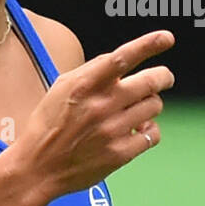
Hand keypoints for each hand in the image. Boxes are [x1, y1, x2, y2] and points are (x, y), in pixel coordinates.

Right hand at [8, 30, 175, 199]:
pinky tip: (138, 129)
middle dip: (164, 77)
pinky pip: (153, 135)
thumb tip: (122, 59)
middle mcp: (101, 105)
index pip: (122, 57)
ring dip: (151, 104)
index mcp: (85, 85)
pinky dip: (150, 130)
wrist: (38, 167)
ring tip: (138, 109)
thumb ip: (92, 70)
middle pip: (151, 82)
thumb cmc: (49, 124)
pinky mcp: (120, 154)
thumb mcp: (62, 87)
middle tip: (165, 78)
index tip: (166, 38)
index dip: (148, 44)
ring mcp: (112, 130)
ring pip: (155, 106)